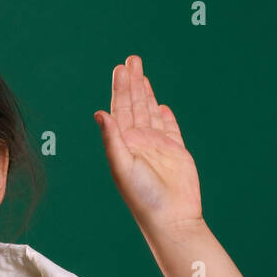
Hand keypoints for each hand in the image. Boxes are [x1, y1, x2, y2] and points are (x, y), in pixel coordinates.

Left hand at [93, 55, 201, 235]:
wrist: (171, 217)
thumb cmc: (143, 196)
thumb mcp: (122, 166)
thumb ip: (112, 139)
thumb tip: (99, 113)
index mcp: (124, 144)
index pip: (121, 109)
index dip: (121, 88)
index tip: (121, 67)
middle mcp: (139, 143)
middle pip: (135, 106)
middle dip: (133, 82)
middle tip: (132, 59)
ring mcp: (158, 147)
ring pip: (151, 113)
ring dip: (147, 93)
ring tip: (143, 74)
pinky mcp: (177, 153)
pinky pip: (170, 129)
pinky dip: (165, 116)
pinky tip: (160, 106)